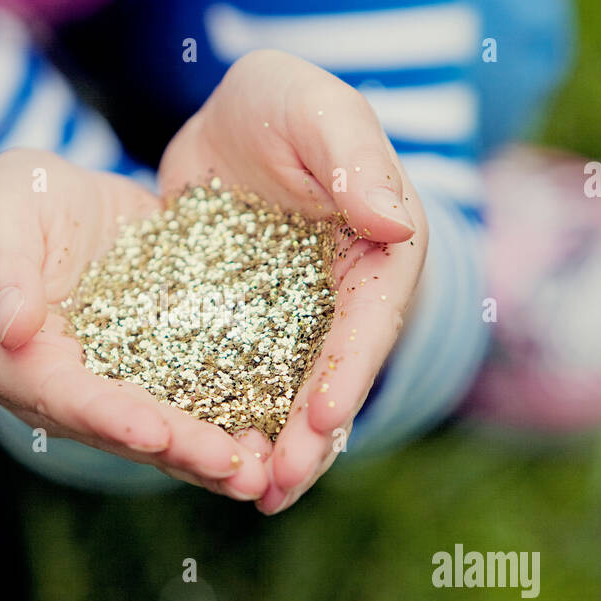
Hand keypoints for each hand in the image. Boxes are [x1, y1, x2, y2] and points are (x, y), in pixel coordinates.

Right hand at [0, 149, 269, 499]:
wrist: (67, 204)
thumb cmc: (18, 200)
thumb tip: (12, 328)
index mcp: (8, 360)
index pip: (59, 396)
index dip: (107, 417)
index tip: (155, 433)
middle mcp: (57, 394)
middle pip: (119, 430)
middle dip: (178, 450)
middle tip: (235, 468)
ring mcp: (108, 391)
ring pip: (159, 434)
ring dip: (209, 458)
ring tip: (262, 476)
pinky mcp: (152, 378)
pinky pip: (188, 408)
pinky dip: (226, 428)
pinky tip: (273, 446)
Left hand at [158, 50, 428, 513]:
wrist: (226, 124)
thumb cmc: (283, 103)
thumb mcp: (312, 107)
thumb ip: (352, 156)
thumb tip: (393, 223)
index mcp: (381, 249)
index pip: (371, 318)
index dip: (348, 370)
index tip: (320, 416)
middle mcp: (348, 297)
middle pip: (335, 374)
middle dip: (313, 436)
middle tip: (281, 485)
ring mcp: (300, 322)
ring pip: (292, 394)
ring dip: (277, 448)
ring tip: (252, 497)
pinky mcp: (252, 333)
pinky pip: (246, 384)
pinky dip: (234, 422)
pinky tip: (206, 462)